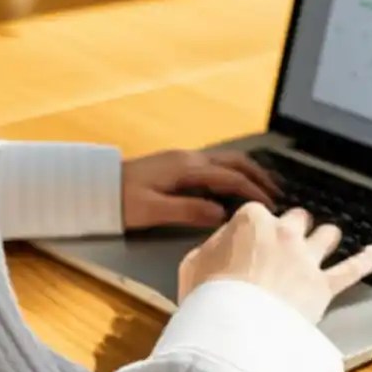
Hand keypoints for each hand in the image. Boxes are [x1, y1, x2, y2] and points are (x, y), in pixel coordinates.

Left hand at [122, 149, 279, 229]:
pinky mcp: (178, 165)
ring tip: (265, 185)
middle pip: (234, 161)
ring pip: (226, 160)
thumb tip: (222, 213)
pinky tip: (236, 184)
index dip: (253, 191)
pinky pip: (216, 164)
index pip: (230, 177)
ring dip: (249, 171)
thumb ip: (189, 211)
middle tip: (278, 192)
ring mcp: (183, 160)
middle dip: (259, 175)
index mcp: (186, 168)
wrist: (93, 186)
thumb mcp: (153, 210)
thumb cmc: (120, 201)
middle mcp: (189, 159)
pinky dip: (234, 172)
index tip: (271, 206)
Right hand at [178, 204, 371, 322]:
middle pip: (296, 219)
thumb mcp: (193, 265)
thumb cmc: (208, 297)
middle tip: (285, 240)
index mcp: (252, 222)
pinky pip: (353, 268)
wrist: (235, 328)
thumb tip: (221, 245)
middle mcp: (284, 233)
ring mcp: (307, 258)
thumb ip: (211, 248)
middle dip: (292, 227)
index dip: (251, 229)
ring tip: (325, 240)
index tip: (246, 243)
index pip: (255, 214)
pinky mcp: (324, 286)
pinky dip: (366, 259)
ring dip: (325, 237)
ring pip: (326, 235)